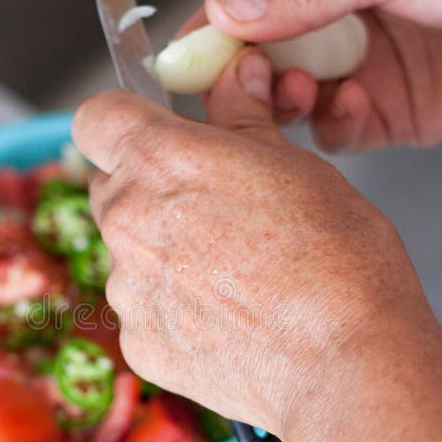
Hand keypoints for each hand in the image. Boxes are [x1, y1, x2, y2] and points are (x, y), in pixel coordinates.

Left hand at [72, 49, 433, 439]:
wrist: (345, 363)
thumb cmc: (336, 262)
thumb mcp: (295, 164)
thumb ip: (243, 118)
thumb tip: (234, 78)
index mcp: (160, 160)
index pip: (96, 118)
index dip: (124, 121)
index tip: (154, 134)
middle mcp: (128, 222)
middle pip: (112, 186)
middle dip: (150, 187)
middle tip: (212, 205)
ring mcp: (127, 289)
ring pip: (127, 251)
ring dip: (162, 251)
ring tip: (232, 272)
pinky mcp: (138, 343)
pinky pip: (142, 309)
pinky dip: (172, 307)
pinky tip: (227, 316)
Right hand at [186, 0, 441, 150]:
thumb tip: (227, 7)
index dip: (217, 22)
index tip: (188, 53)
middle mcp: (342, 18)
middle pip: (264, 51)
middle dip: (247, 72)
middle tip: (241, 86)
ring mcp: (361, 69)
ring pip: (292, 97)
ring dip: (286, 101)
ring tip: (298, 95)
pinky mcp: (385, 115)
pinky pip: (336, 130)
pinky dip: (336, 125)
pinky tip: (356, 107)